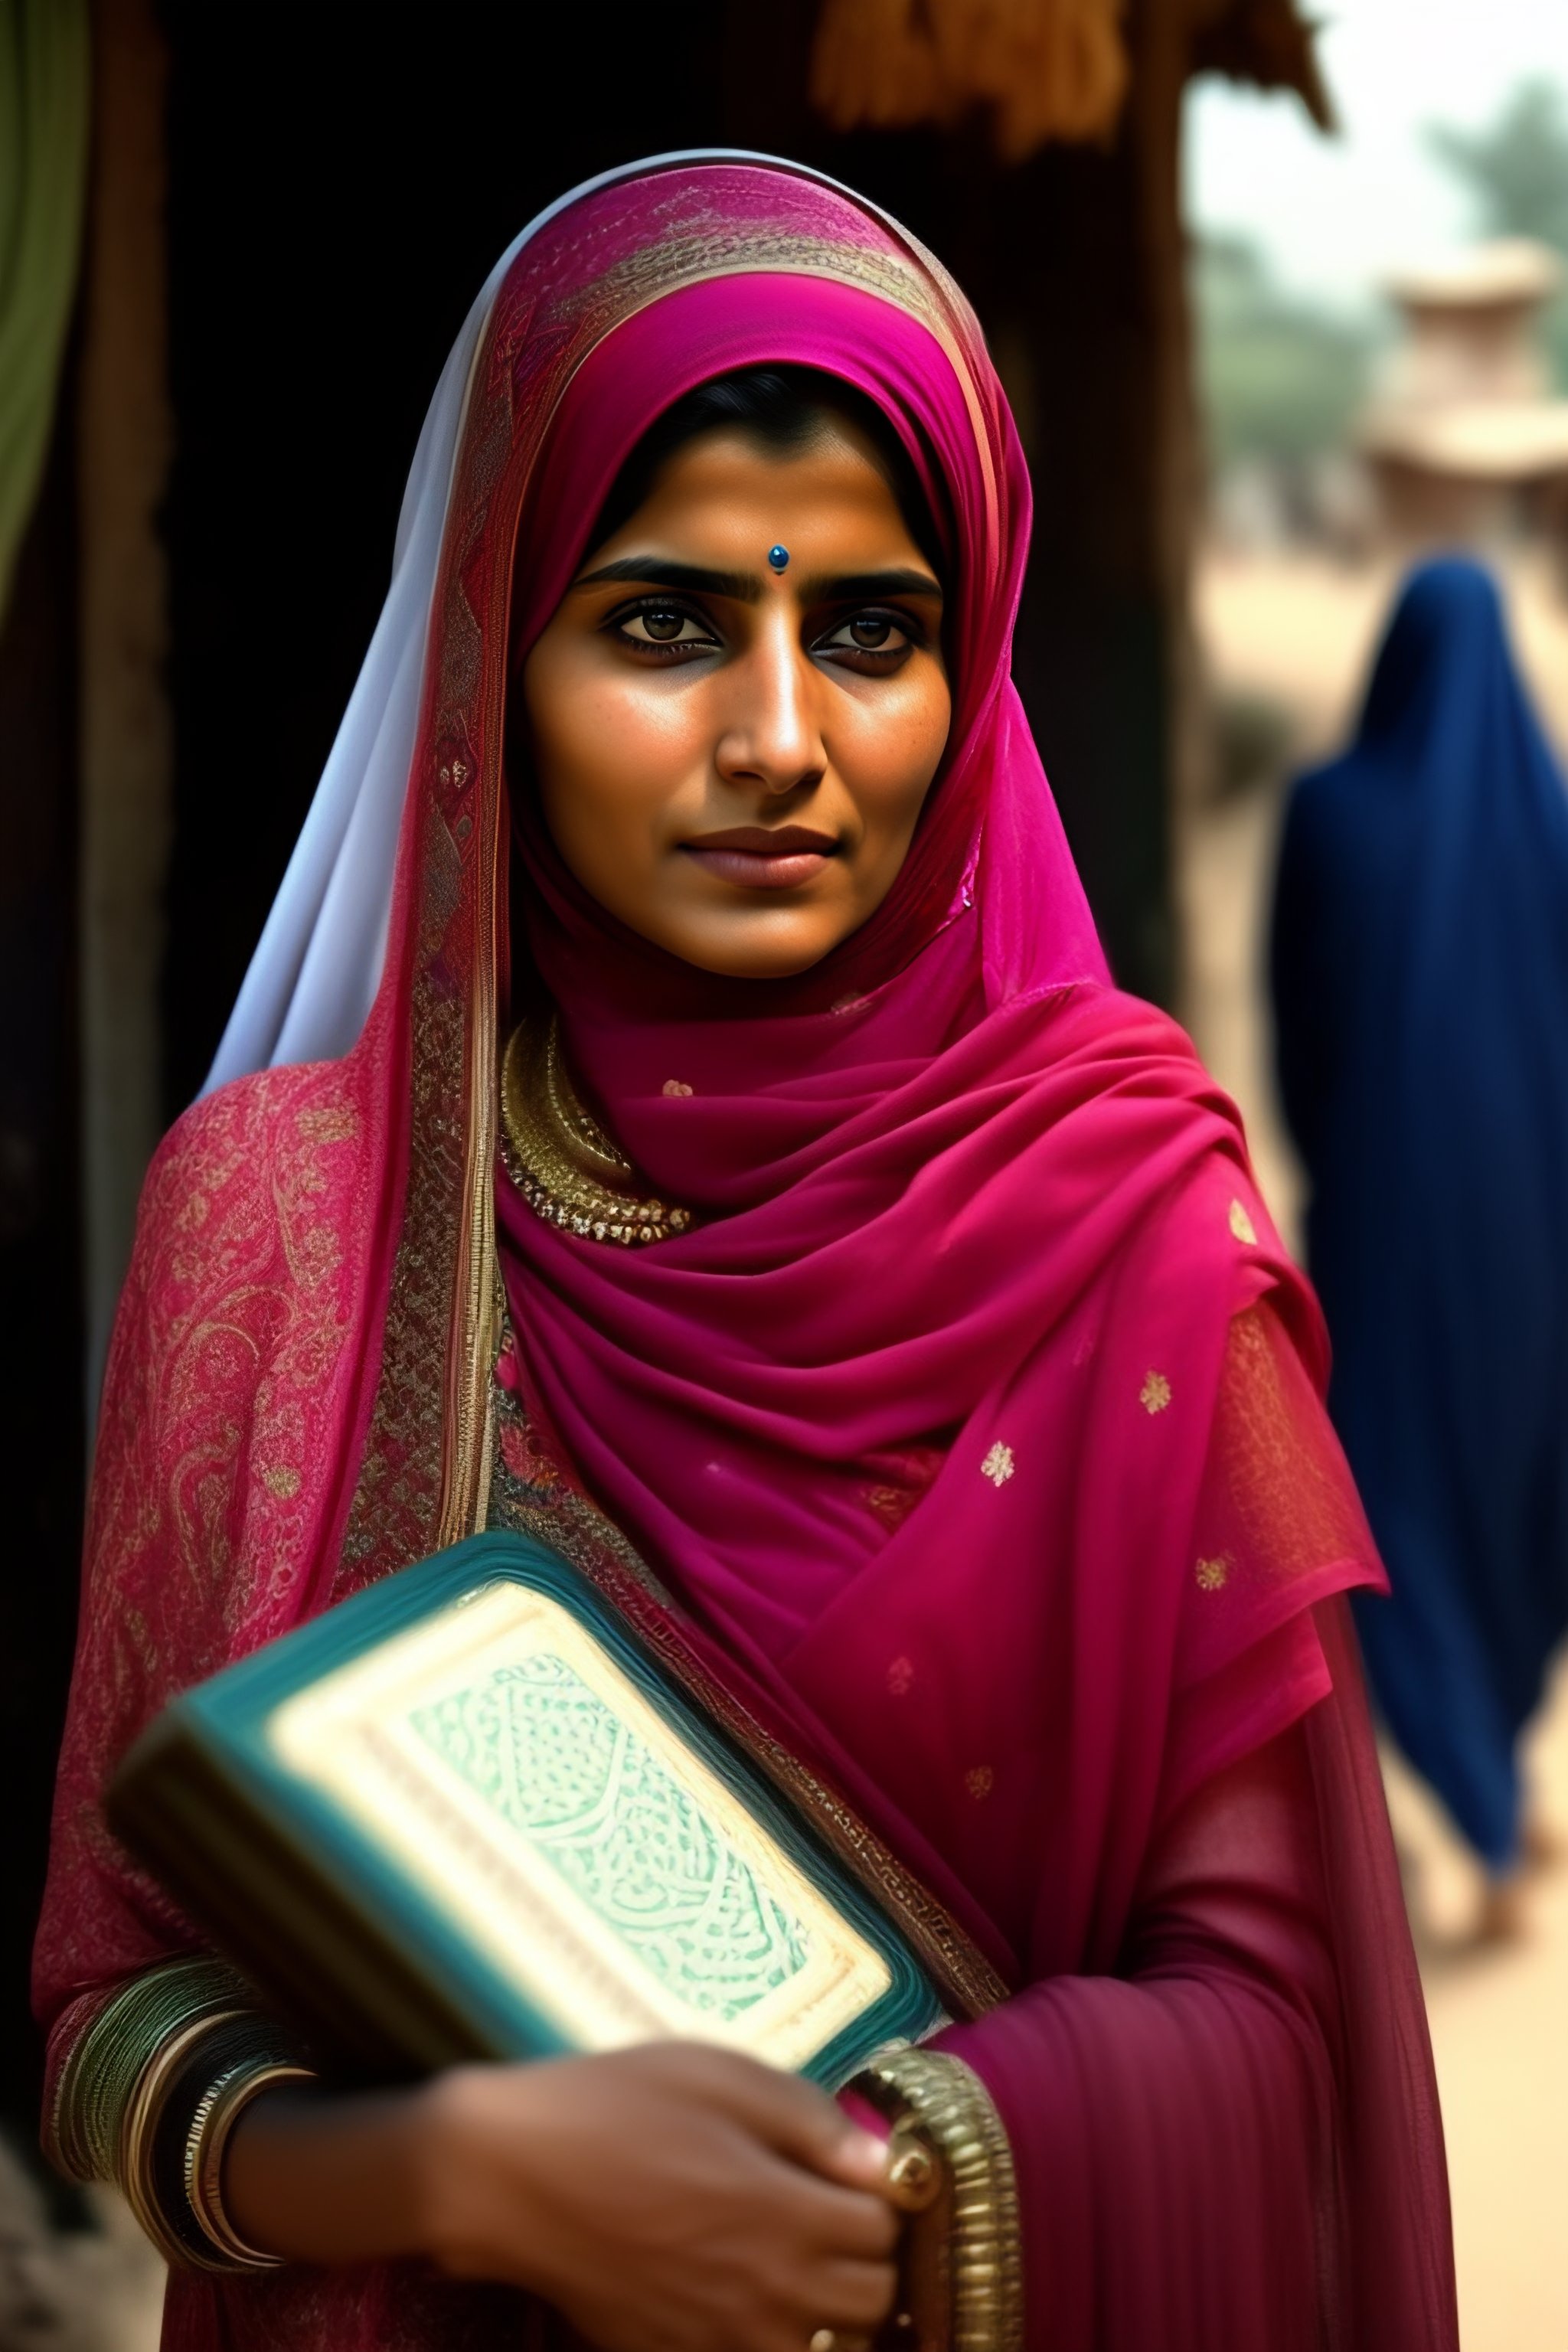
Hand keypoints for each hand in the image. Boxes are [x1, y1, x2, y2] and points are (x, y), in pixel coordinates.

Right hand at [422, 2042, 898, 2351]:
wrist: (509, 2176)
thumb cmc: (613, 2108)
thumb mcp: (719, 2076)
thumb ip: (808, 2120)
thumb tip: (875, 2161)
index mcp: (782, 2214)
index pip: (885, 2231)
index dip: (878, 2196)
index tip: (853, 2174)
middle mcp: (764, 2293)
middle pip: (872, 2302)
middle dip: (866, 2256)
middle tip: (830, 2212)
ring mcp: (720, 2340)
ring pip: (825, 2351)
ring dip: (828, 2310)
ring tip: (795, 2260)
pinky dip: (770, 2338)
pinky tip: (743, 2294)